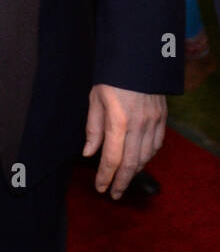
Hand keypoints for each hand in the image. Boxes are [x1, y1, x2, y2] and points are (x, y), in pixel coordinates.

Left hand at [83, 84, 166, 198]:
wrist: (137, 59)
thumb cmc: (110, 77)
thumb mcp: (95, 99)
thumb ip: (93, 128)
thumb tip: (89, 153)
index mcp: (118, 121)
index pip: (113, 158)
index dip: (106, 176)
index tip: (100, 188)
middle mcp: (139, 125)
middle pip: (132, 163)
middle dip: (121, 182)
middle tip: (113, 193)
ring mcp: (154, 122)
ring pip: (146, 156)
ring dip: (134, 171)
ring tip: (122, 179)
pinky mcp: (162, 118)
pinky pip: (156, 145)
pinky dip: (147, 157)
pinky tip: (139, 161)